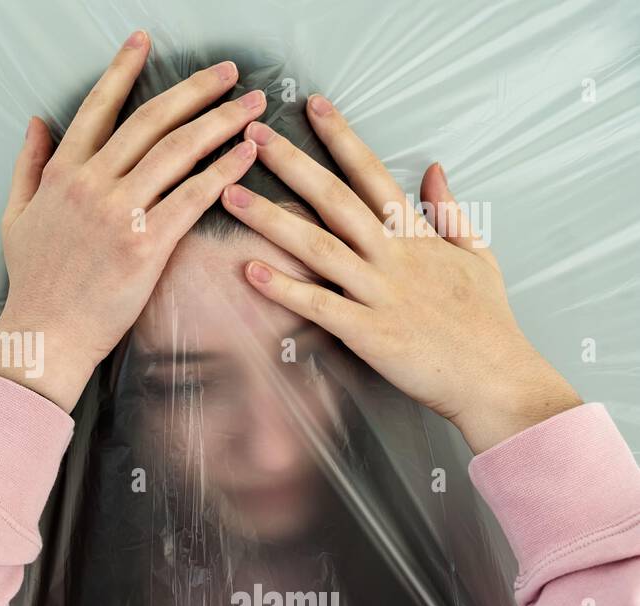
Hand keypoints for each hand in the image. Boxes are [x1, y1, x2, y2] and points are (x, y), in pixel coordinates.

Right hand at [0, 31, 265, 411]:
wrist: (44, 336)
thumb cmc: (33, 284)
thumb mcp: (16, 216)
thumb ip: (28, 165)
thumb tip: (38, 123)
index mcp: (62, 174)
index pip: (98, 108)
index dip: (123, 70)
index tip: (145, 42)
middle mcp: (91, 184)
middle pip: (152, 120)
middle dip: (195, 89)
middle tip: (228, 71)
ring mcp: (119, 213)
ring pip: (179, 149)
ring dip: (222, 120)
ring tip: (252, 103)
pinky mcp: (146, 244)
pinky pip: (194, 195)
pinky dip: (224, 168)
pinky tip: (246, 151)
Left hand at [221, 95, 580, 453]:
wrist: (496, 379)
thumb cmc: (487, 322)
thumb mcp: (478, 255)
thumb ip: (451, 211)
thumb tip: (436, 169)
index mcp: (414, 236)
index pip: (371, 174)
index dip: (341, 137)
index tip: (312, 106)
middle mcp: (392, 257)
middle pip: (334, 199)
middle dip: (292, 164)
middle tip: (253, 135)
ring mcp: (379, 293)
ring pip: (317, 246)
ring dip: (271, 219)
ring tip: (231, 194)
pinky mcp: (368, 332)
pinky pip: (319, 305)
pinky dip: (284, 288)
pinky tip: (250, 271)